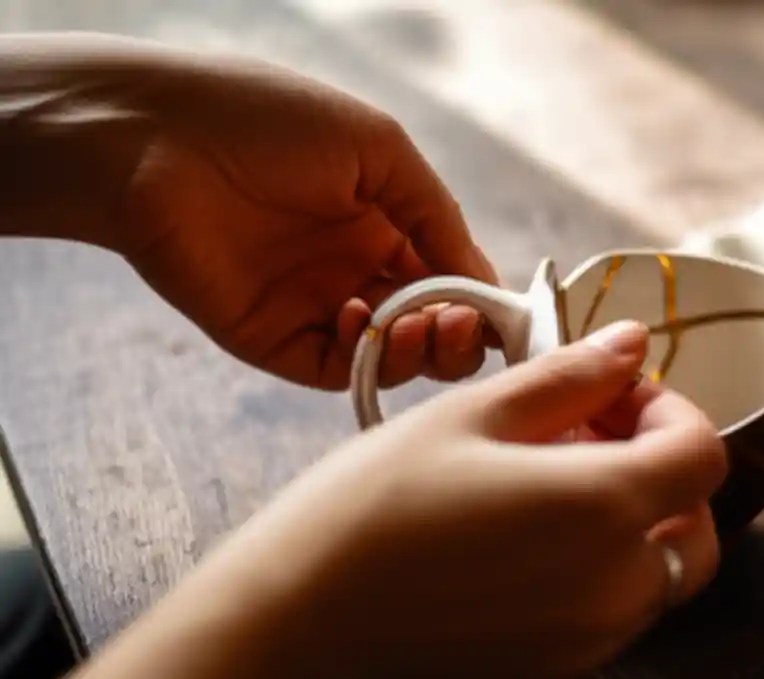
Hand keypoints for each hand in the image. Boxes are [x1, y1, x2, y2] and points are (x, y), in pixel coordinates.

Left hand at [1, 33, 496, 388]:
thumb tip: (484, 277)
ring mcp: (318, 308)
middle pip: (432, 327)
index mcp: (386, 223)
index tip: (507, 315)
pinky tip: (359, 318)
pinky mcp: (274, 340)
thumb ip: (434, 213)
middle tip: (466, 324)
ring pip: (395, 356)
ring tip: (424, 324)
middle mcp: (358, 269)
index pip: (452, 278)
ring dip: (424, 350)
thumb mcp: (377, 148)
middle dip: (462, 334)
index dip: (484, 300)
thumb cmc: (268, 120)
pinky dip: (366, 359)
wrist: (153, 139)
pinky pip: (338, 369)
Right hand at [27, 322, 726, 678]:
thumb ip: (569, 377)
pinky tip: (523, 542)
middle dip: (659, 470)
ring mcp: (588, 642)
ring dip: (632, 522)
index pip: (701, 453)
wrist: (292, 630)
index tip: (612, 394)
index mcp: (602, 509)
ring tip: (545, 486)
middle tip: (585, 437)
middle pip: (695, 522)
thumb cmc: (365, 513)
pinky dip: (597, 572)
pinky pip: (611, 615)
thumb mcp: (468, 417)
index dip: (668, 408)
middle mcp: (614, 588)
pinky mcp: (554, 674)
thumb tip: (629, 344)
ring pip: (658, 573)